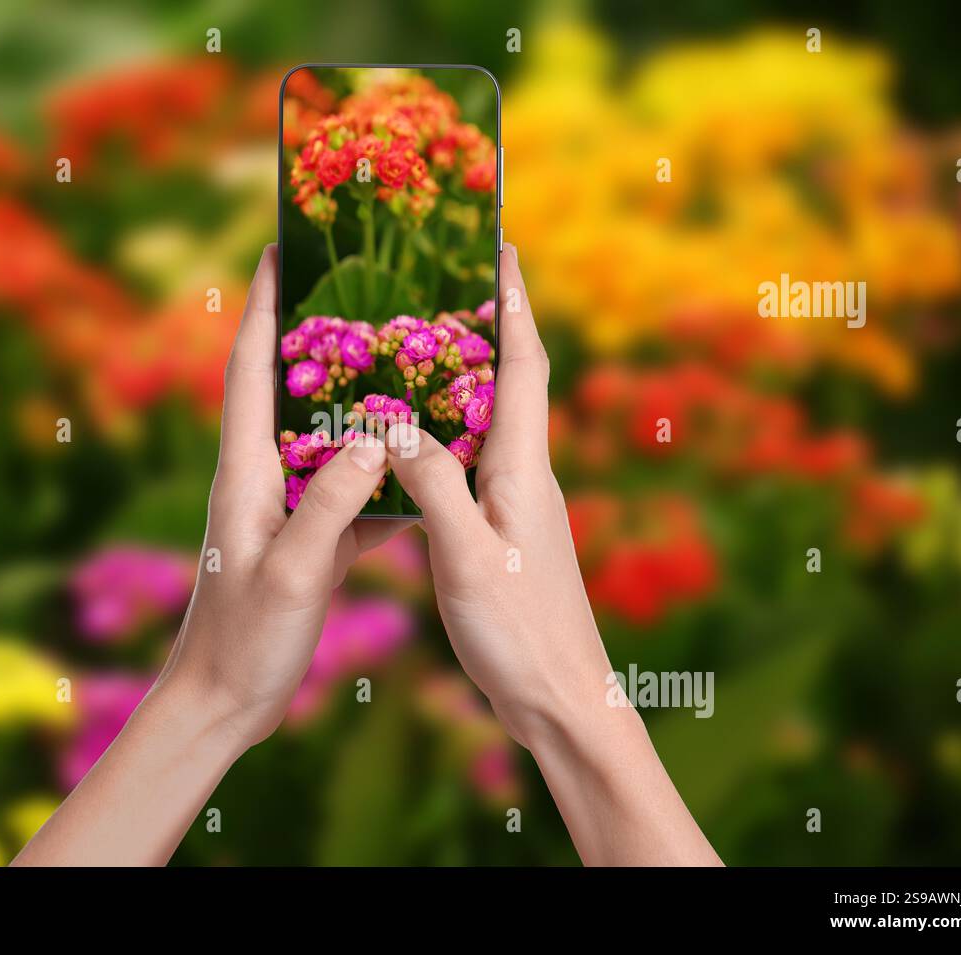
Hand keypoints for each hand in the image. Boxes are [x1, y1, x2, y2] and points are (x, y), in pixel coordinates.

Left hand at [14, 246, 407, 865]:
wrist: (224, 701)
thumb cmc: (243, 639)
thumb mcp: (292, 570)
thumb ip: (334, 503)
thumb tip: (378, 435)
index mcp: (245, 471)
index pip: (250, 368)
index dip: (266, 304)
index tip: (279, 244)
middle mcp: (263, 477)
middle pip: (290, 388)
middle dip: (318, 333)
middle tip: (362, 286)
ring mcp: (288, 507)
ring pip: (329, 437)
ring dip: (362, 401)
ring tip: (409, 361)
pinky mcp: (311, 539)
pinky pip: (354, 490)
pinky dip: (387, 472)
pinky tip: (429, 467)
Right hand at [383, 243, 720, 864]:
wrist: (563, 703)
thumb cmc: (521, 636)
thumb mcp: (467, 560)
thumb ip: (433, 488)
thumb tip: (397, 426)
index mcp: (524, 470)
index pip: (522, 365)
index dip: (513, 302)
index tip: (500, 245)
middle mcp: (528, 477)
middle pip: (508, 383)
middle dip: (484, 327)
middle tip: (440, 283)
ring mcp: (518, 507)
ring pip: (486, 425)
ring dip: (459, 381)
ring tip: (412, 348)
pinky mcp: (504, 536)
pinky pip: (471, 466)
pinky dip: (443, 439)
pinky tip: (409, 446)